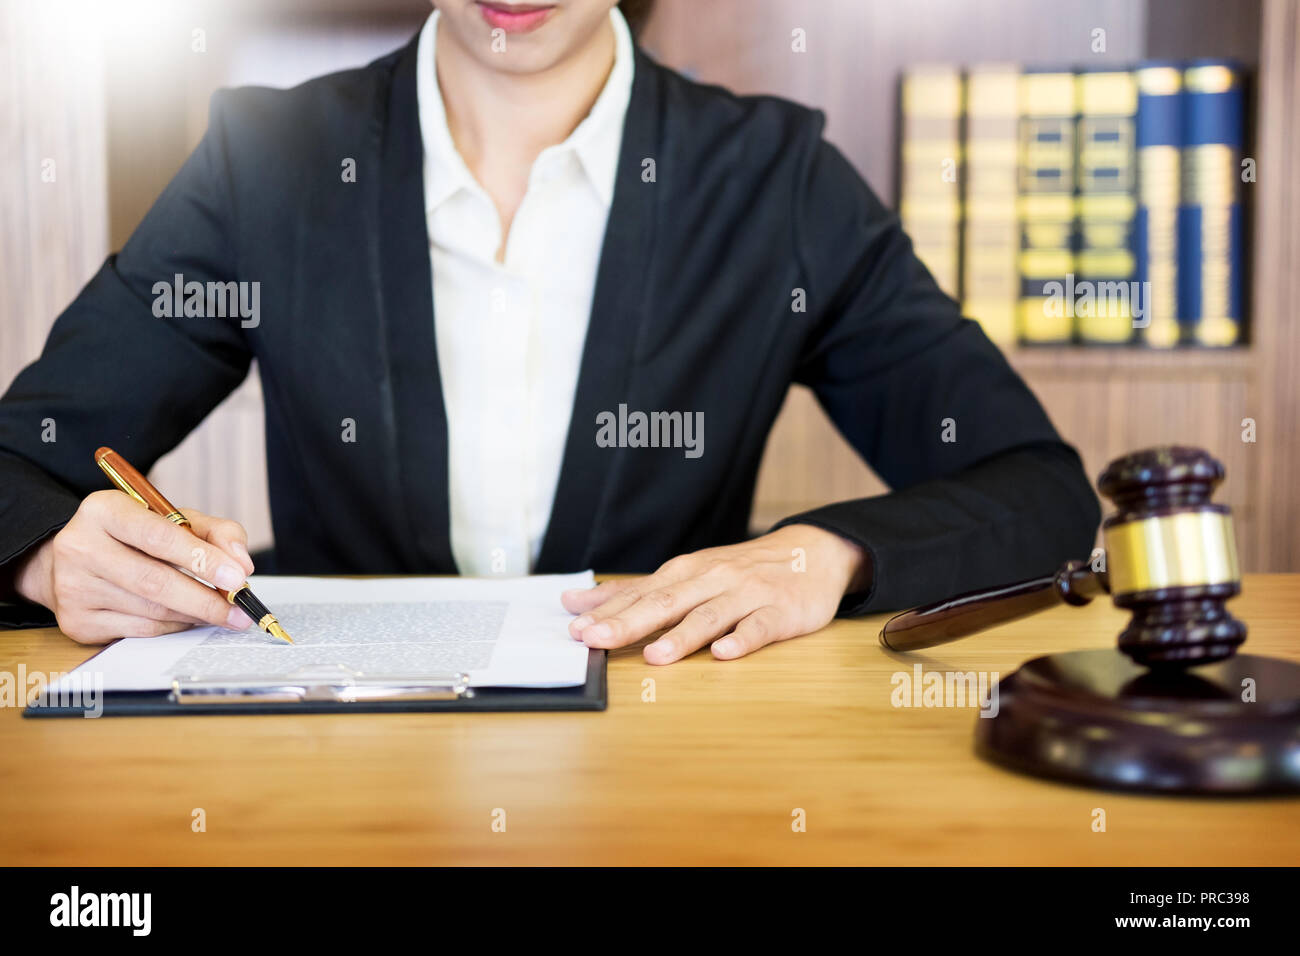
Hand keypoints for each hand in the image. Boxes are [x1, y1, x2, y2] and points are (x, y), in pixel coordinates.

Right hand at [12, 490, 256, 643]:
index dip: (202, 559)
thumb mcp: (173, 519)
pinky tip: (191, 619)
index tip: (237, 578)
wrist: (76, 559)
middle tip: (240, 609)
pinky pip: (141, 631)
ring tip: (222, 612)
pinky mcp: (77, 621)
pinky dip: (175, 626)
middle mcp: (80, 547)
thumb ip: (215, 532)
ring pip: (152, 611)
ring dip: (195, 615)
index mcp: (103, 510)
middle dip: (206, 599)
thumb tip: (241, 563)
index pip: (158, 537)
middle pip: (155, 581)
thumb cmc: (134, 536)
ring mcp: (73, 588)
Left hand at [561, 524, 869, 663]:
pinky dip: (743, 638)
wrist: (812, 553)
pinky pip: (760, 627)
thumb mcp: (688, 575)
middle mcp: (712, 580)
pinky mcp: (780, 612)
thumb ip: (634, 592)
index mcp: (686, 573)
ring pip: (710, 615)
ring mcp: (747, 595)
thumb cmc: (741, 571)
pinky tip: (726, 653)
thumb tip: (576, 603)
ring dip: (683, 636)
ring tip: (656, 656)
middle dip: (629, 622)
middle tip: (597, 639)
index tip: (576, 630)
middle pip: (667, 602)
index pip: (641, 594)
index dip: (608, 613)